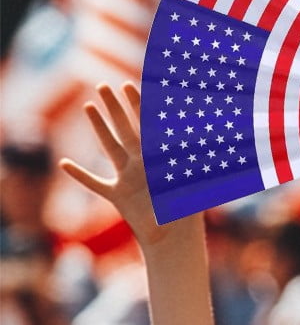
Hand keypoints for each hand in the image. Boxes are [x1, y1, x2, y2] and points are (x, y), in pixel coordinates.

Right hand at [59, 84, 198, 252]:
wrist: (177, 239)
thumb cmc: (188, 213)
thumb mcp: (192, 184)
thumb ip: (195, 164)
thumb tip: (210, 141)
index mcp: (158, 160)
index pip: (146, 127)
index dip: (138, 106)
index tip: (128, 85)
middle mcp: (141, 165)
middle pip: (124, 130)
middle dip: (114, 108)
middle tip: (102, 84)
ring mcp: (127, 179)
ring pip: (108, 147)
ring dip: (98, 127)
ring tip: (88, 106)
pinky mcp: (117, 197)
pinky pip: (95, 184)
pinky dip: (80, 175)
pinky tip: (64, 165)